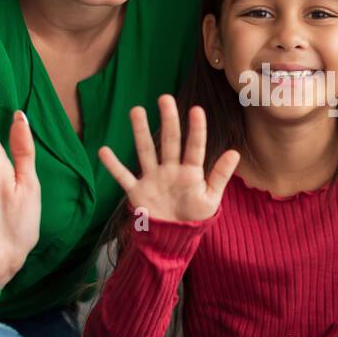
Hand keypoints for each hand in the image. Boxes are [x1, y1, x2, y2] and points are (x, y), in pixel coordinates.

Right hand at [96, 94, 239, 223]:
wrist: (173, 238)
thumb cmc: (194, 217)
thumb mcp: (211, 199)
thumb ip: (220, 176)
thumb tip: (234, 152)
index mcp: (190, 171)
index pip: (195, 146)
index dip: (197, 129)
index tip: (196, 109)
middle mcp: (170, 169)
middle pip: (170, 141)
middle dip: (168, 120)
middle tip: (165, 98)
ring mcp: (152, 178)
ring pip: (146, 151)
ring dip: (140, 132)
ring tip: (137, 110)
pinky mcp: (137, 191)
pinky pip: (123, 176)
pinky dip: (113, 166)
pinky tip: (104, 150)